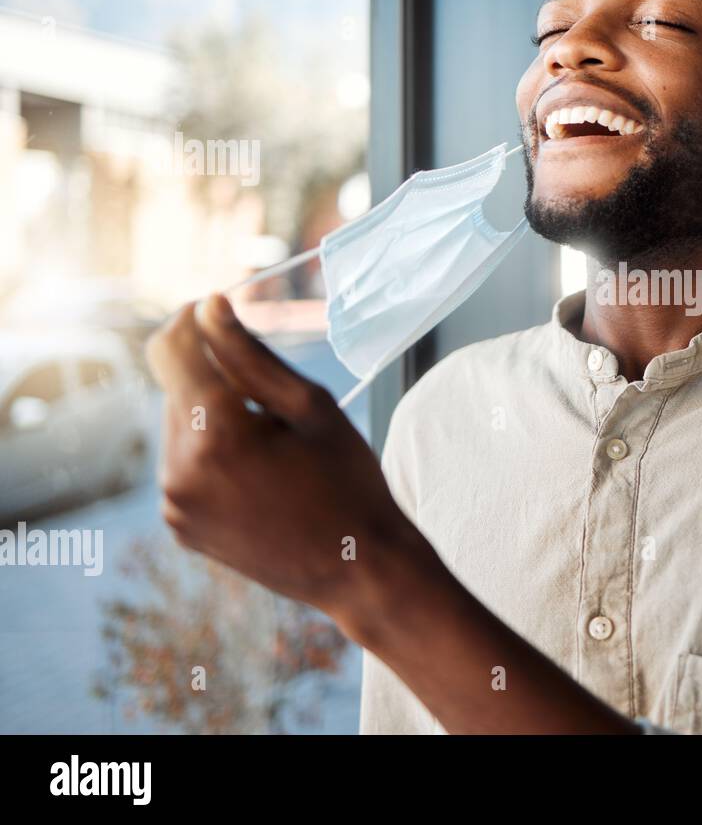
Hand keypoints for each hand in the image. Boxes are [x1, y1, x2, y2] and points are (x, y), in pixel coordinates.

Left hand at [145, 294, 420, 621]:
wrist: (358, 568)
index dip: (190, 321)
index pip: (169, 349)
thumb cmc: (349, 480)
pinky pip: (182, 466)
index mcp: (216, 432)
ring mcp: (175, 503)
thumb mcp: (309, 405)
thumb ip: (249, 354)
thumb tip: (207, 306)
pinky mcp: (179, 525)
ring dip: (213, 418)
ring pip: (178, 427)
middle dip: (215, 378)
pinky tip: (260, 475)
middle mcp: (179, 469)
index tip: (216, 313)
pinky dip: (212, 456)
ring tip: (273, 447)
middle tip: (274, 400)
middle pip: (176, 388)